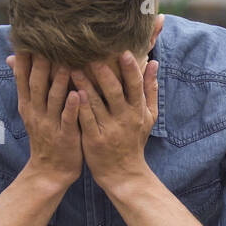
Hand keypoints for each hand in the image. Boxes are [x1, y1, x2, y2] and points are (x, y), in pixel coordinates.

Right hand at [8, 52, 82, 189]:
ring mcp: (49, 124)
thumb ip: (27, 85)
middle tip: (48, 41)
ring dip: (59, 80)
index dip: (25, 56)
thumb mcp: (32, 110)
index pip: (23, 76)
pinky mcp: (65, 136)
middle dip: (41, 62)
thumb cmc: (46, 135)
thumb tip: (13, 59)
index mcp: (28, 104)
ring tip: (67, 61)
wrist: (50, 171)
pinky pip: (67, 120)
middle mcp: (36, 112)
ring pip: (53, 98)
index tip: (28, 36)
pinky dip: (71, 107)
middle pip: (36, 83)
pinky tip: (77, 95)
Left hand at [73, 51, 158, 190]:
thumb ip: (150, 90)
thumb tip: (153, 63)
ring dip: (85, 85)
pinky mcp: (94, 140)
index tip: (124, 52)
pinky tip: (71, 92)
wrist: (124, 173)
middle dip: (105, 74)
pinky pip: (86, 120)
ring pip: (97, 104)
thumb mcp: (148, 116)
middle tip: (92, 56)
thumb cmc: (135, 140)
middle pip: (115, 92)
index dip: (131, 69)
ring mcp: (109, 130)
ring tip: (72, 68)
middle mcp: (125, 119)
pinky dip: (80, 106)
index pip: (136, 86)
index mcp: (138, 111)